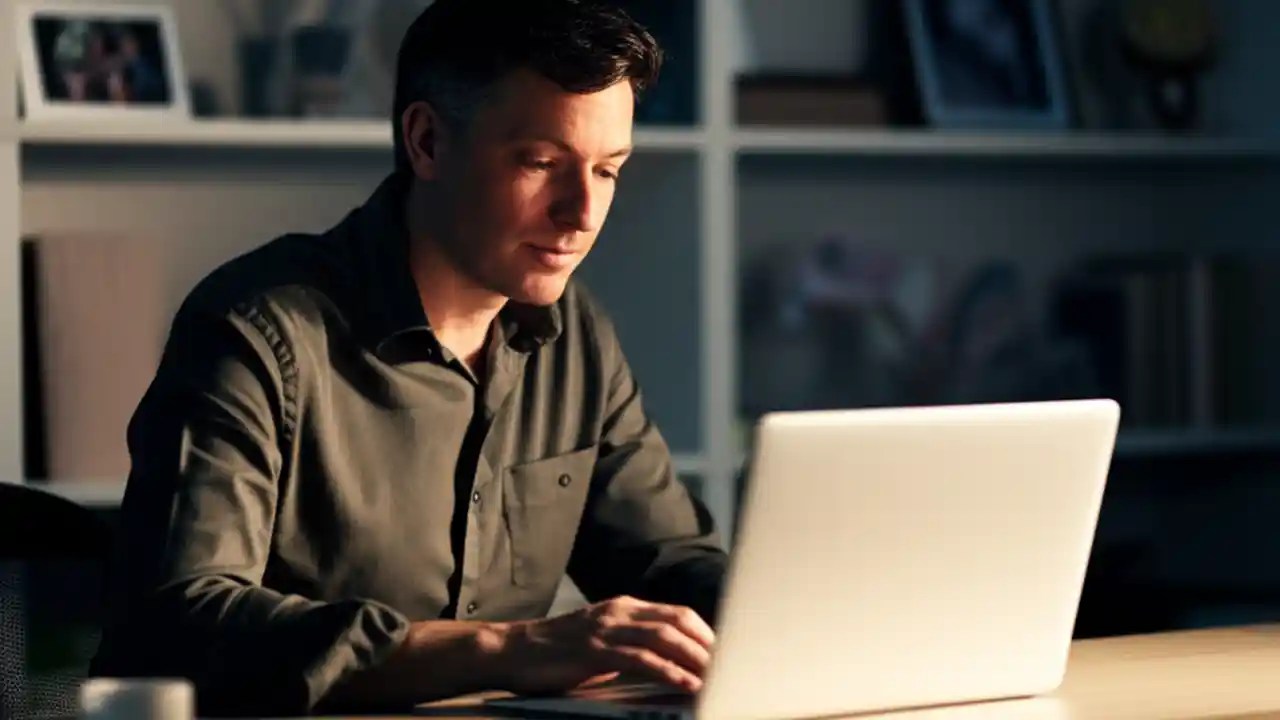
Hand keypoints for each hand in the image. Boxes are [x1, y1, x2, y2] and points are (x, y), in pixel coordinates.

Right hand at [496, 595, 714, 694]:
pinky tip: (685, 683)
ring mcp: (607, 628)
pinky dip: (668, 671)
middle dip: (708, 645)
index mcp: (625, 607)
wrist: (514, 650)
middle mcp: (620, 611)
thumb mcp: (601, 641)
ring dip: (695, 658)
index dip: (706, 632)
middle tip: (732, 666)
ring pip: (664, 638)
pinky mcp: (595, 650)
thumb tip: (667, 662)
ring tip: (717, 677)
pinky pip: (641, 659)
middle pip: (678, 622)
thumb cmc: (558, 651)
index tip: (727, 653)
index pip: (678, 613)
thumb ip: (632, 645)